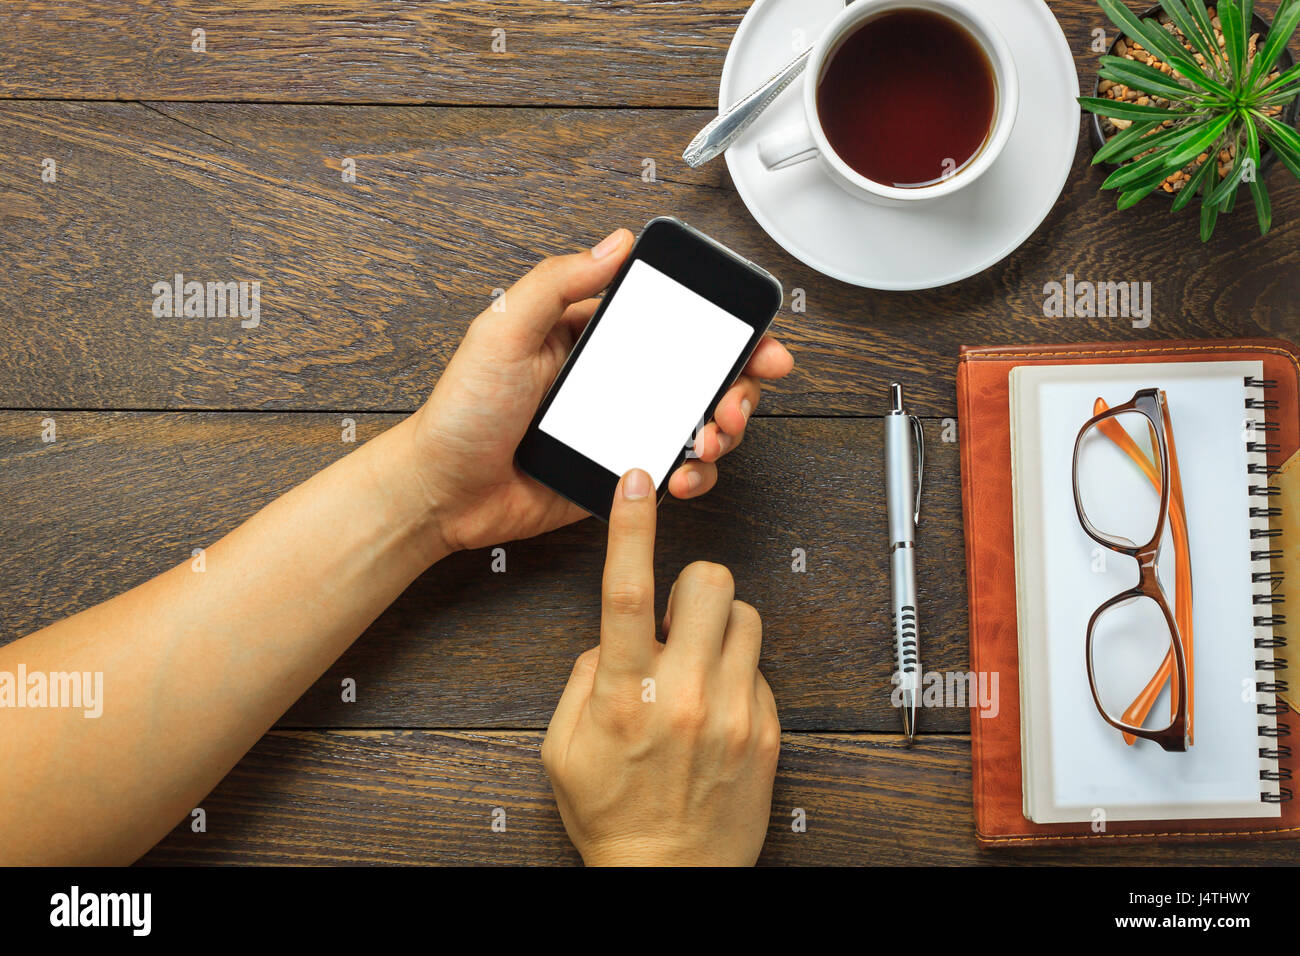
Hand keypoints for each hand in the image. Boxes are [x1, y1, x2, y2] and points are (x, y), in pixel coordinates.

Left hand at [406, 229, 794, 552]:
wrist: (442, 492)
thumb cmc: (460, 413)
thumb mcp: (502, 331)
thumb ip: (557, 282)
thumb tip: (614, 243)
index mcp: (589, 337)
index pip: (670, 321)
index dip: (723, 327)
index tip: (755, 338)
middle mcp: (614, 381)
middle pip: (701, 373)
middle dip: (737, 384)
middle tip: (735, 400)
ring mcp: (621, 428)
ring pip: (699, 423)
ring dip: (722, 430)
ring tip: (710, 439)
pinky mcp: (620, 474)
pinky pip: (675, 472)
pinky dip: (693, 476)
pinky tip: (680, 475)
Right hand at [541, 469, 780, 865]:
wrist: (670, 878)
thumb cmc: (612, 815)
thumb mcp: (563, 748)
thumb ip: (585, 677)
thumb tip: (615, 637)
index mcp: (623, 694)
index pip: (625, 591)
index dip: (628, 527)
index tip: (634, 482)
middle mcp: (683, 696)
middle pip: (709, 582)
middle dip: (691, 587)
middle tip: (678, 618)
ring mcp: (733, 712)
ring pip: (745, 616)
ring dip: (719, 627)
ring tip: (699, 664)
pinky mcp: (767, 729)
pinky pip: (761, 667)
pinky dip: (739, 673)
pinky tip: (717, 707)